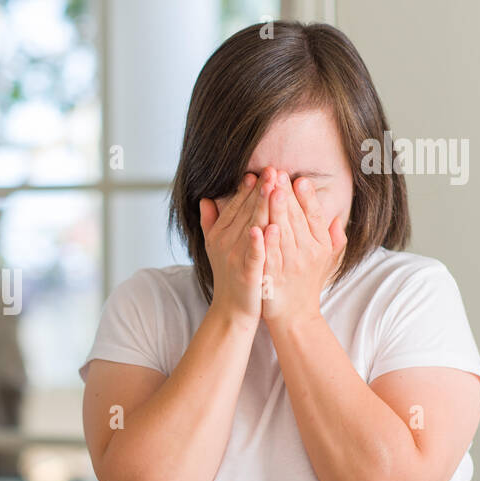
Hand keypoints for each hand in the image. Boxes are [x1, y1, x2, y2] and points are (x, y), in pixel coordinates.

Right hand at [200, 170, 272, 326]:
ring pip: (252, 227)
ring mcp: (235, 257)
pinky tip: (270, 228)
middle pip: (245, 212)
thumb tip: (205, 198)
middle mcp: (225, 243)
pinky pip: (255, 254)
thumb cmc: (229, 275)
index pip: (235, 206)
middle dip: (259, 191)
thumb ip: (210, 222)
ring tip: (274, 188)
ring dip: (263, 207)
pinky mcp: (247, 273)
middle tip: (273, 171)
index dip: (246, 189)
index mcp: (220, 234)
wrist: (232, 309)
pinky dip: (260, 242)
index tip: (257, 172)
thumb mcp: (214, 246)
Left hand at [260, 170, 347, 328]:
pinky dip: (268, 241)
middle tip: (277, 172)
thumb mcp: (326, 261)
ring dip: (277, 209)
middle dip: (286, 194)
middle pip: (296, 218)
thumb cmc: (307, 284)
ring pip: (283, 232)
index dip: (307, 197)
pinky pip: (271, 255)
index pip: (314, 216)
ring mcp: (291, 265)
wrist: (295, 316)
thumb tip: (337, 218)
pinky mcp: (274, 276)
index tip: (299, 179)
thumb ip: (332, 239)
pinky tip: (264, 226)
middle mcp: (308, 253)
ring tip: (272, 188)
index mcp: (320, 245)